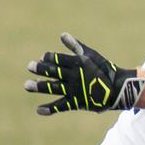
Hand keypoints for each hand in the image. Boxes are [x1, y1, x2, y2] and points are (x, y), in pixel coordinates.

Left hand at [24, 33, 142, 114]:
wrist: (118, 88)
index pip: (58, 59)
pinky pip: (61, 106)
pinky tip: (39, 110)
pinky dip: (50, 109)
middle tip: (29, 66)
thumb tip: (62, 35)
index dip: (49, 58)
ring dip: (39, 86)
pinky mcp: (76, 103)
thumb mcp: (91, 55)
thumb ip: (75, 46)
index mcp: (78, 63)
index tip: (42, 58)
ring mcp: (74, 90)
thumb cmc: (105, 68)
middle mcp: (74, 76)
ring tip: (26, 86)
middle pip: (53, 72)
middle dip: (40, 69)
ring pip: (53, 88)